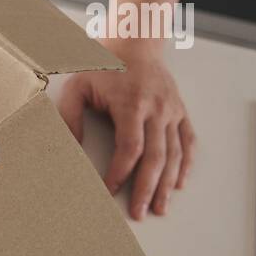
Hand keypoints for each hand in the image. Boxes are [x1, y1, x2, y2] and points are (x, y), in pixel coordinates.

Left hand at [57, 46, 194, 219]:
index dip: (120, 172)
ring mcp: (172, 110)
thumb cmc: (104, 64)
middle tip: (140, 212)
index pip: (130, 147)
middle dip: (148, 188)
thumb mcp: (77, 85)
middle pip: (156, 156)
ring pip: (175, 153)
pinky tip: (179, 183)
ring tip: (160, 207)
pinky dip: (186, 164)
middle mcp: (157, 109)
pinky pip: (188, 141)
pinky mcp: (180, 111)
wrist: (135, 42)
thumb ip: (70, 116)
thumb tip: (68, 148)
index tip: (108, 190)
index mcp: (132, 103)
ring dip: (168, 183)